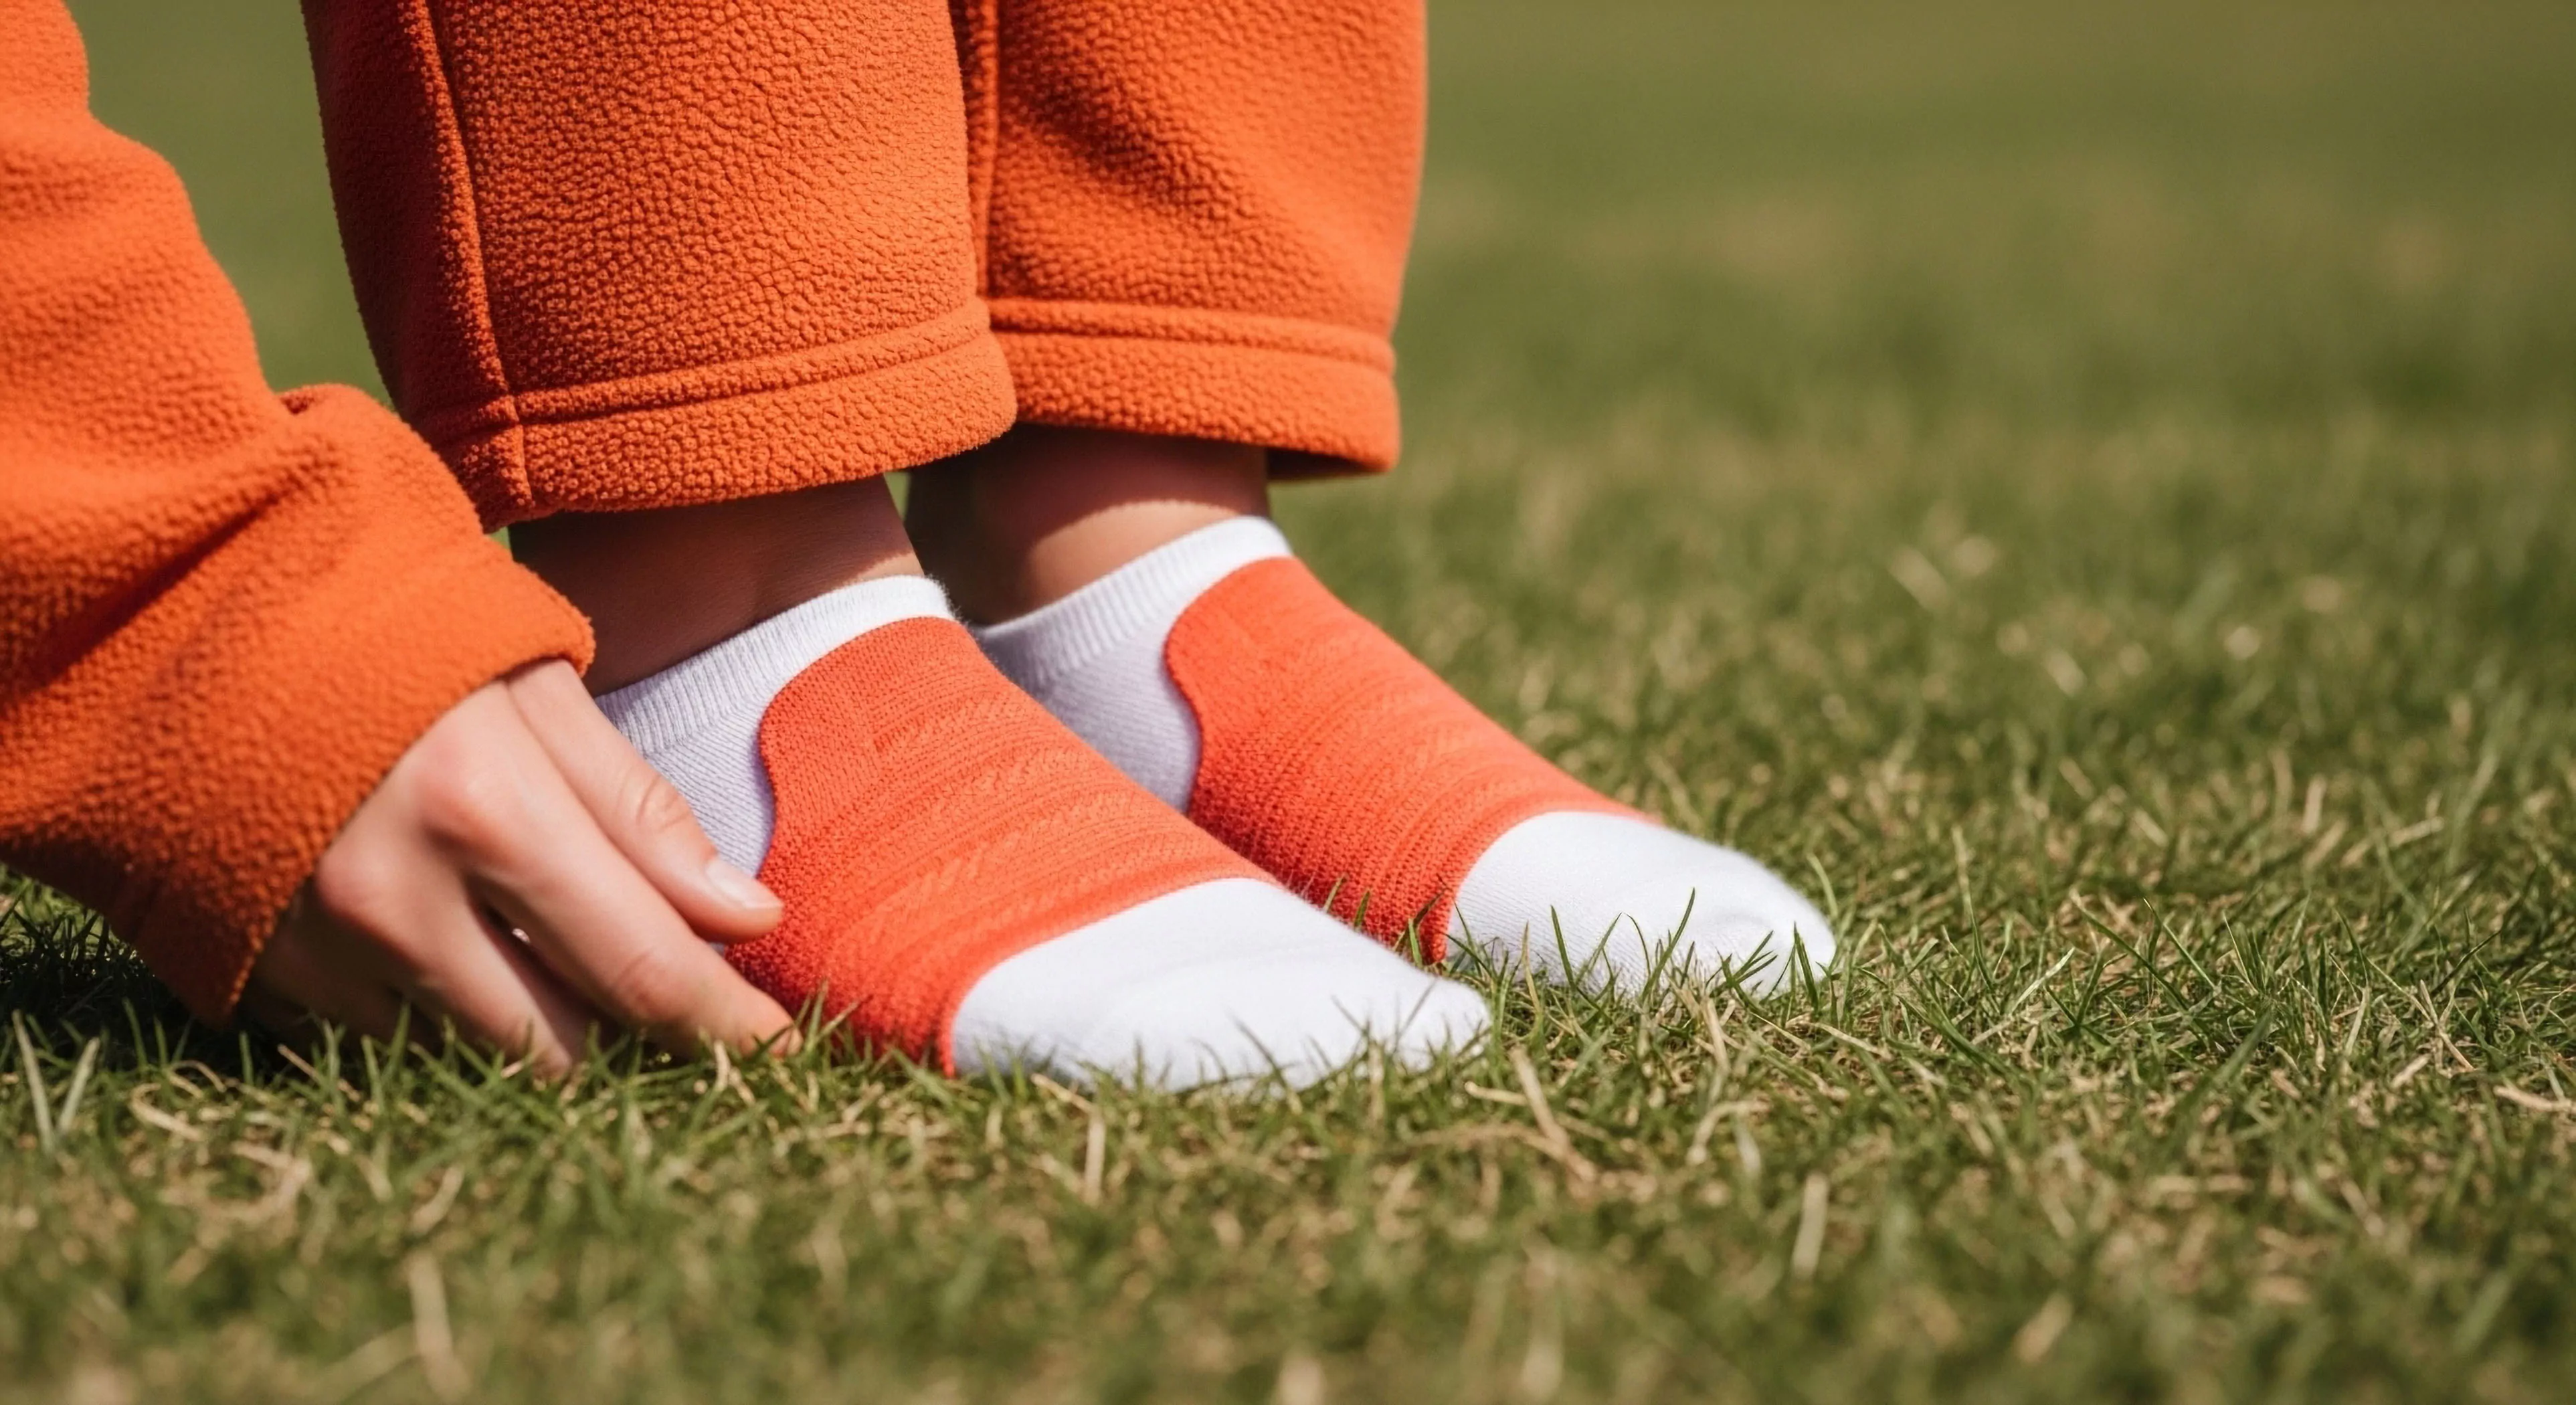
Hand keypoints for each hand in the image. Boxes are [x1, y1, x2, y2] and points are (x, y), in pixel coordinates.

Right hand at [242, 660, 796, 1073]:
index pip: (642, 969)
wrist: (176, 603)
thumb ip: (640, 810)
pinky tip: (476, 963)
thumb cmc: (385, 624)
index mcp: (483, 810)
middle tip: (697, 1023)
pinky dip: (450, 1018)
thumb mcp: (532, 682)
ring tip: (589, 988)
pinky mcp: (256, 972)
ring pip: (473, 1057)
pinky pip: (388, 1037)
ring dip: (546, 1040)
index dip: (726, 1028)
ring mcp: (316, 947)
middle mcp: (395, 901)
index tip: (786, 1054)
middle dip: (639, 1048)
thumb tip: (752, 918)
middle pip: (562, 1048)